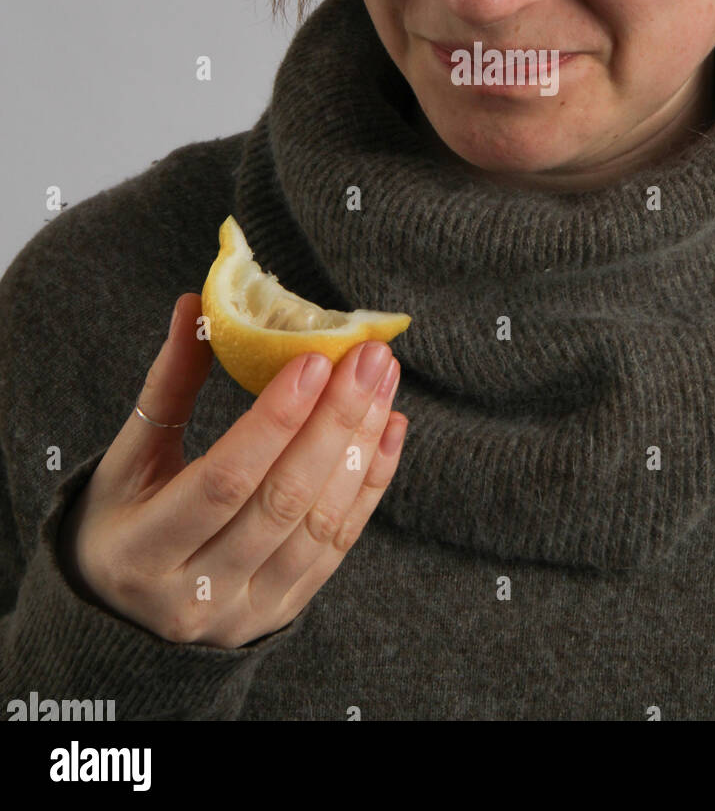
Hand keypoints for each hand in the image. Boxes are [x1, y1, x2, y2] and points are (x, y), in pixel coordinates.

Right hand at [56, 293, 406, 647]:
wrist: (120, 612)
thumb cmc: (122, 517)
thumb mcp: (131, 457)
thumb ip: (168, 385)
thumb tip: (193, 305)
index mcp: (142, 552)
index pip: (223, 482)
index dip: (273, 421)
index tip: (315, 361)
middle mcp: (195, 594)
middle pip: (282, 502)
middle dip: (335, 422)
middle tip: (368, 358)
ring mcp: (244, 613)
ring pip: (320, 525)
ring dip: (360, 446)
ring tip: (383, 382)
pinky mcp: (282, 613)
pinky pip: (338, 545)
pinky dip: (370, 483)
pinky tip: (389, 428)